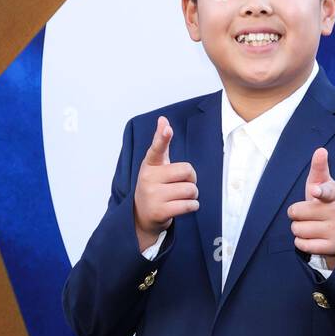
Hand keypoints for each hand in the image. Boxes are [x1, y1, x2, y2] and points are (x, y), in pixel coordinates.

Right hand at [134, 116, 198, 251]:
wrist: (141, 216)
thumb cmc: (154, 187)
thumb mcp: (156, 165)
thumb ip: (161, 144)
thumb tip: (163, 119)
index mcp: (149, 164)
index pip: (157, 148)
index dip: (162, 138)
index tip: (167, 128)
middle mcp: (148, 178)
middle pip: (188, 171)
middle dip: (192, 179)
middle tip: (183, 184)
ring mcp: (153, 195)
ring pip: (190, 190)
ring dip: (193, 195)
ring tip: (182, 197)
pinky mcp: (160, 211)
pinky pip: (189, 205)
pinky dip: (193, 206)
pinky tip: (185, 206)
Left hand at [287, 147, 334, 268]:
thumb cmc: (324, 203)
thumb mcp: (322, 184)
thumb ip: (319, 168)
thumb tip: (320, 150)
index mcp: (333, 194)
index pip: (326, 191)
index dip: (320, 191)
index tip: (315, 190)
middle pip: (296, 212)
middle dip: (296, 214)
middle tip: (308, 214)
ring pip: (297, 230)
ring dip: (299, 229)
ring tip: (312, 226)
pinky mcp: (331, 247)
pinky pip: (302, 245)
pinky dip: (302, 243)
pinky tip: (313, 238)